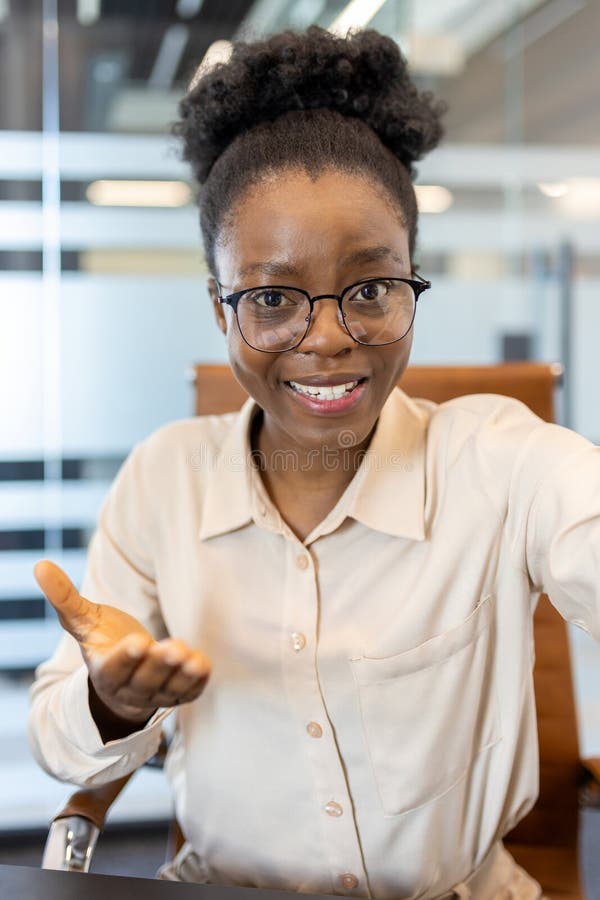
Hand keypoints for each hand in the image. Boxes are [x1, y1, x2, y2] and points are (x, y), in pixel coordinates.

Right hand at [33, 560, 210, 727]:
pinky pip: (189, 692)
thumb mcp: (83, 621)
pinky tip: (203, 664)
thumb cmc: (103, 641)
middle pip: (145, 680)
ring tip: (192, 658)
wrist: (125, 676)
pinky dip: (197, 682)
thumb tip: (40, 565)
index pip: (115, 668)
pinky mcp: (178, 694)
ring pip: (169, 689)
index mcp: (105, 671)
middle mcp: (131, 688)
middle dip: (159, 665)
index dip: (126, 657)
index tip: (138, 642)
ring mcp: (156, 694)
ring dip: (182, 675)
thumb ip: (65, 597)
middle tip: (173, 648)